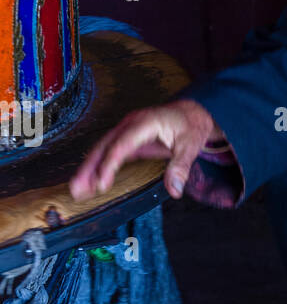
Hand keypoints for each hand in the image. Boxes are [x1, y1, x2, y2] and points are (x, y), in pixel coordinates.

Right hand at [68, 99, 219, 200]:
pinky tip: (91, 180)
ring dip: (89, 168)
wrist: (192, 112)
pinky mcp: (127, 137)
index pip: (121, 145)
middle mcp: (131, 123)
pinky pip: (109, 150)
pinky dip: (98, 165)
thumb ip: (180, 168)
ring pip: (103, 148)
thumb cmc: (191, 126)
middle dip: (89, 167)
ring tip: (77, 188)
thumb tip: (175, 190)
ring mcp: (127, 129)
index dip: (109, 164)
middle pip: (104, 145)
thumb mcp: (190, 146)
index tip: (101, 183)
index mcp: (145, 123)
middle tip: (77, 188)